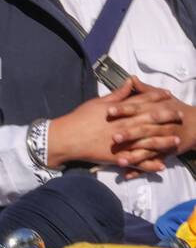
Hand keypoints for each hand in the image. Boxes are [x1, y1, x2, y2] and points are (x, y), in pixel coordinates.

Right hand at [48, 80, 181, 171]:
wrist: (67, 138)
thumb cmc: (80, 118)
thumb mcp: (97, 103)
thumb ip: (117, 94)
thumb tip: (129, 82)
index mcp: (119, 111)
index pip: (141, 102)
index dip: (156, 97)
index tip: (168, 94)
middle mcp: (123, 125)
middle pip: (149, 120)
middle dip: (166, 117)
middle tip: (180, 115)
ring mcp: (122, 142)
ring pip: (147, 141)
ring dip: (163, 141)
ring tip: (176, 140)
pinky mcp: (118, 156)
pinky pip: (137, 161)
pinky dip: (149, 164)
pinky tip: (161, 165)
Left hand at [108, 78, 195, 174]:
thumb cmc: (175, 109)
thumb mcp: (162, 98)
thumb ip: (145, 90)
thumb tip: (131, 78)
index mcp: (156, 111)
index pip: (138, 109)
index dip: (124, 109)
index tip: (109, 110)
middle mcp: (160, 127)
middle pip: (143, 130)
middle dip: (129, 134)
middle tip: (112, 138)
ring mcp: (163, 142)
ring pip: (148, 150)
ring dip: (133, 156)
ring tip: (119, 161)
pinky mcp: (165, 154)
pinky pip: (152, 163)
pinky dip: (140, 170)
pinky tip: (127, 175)